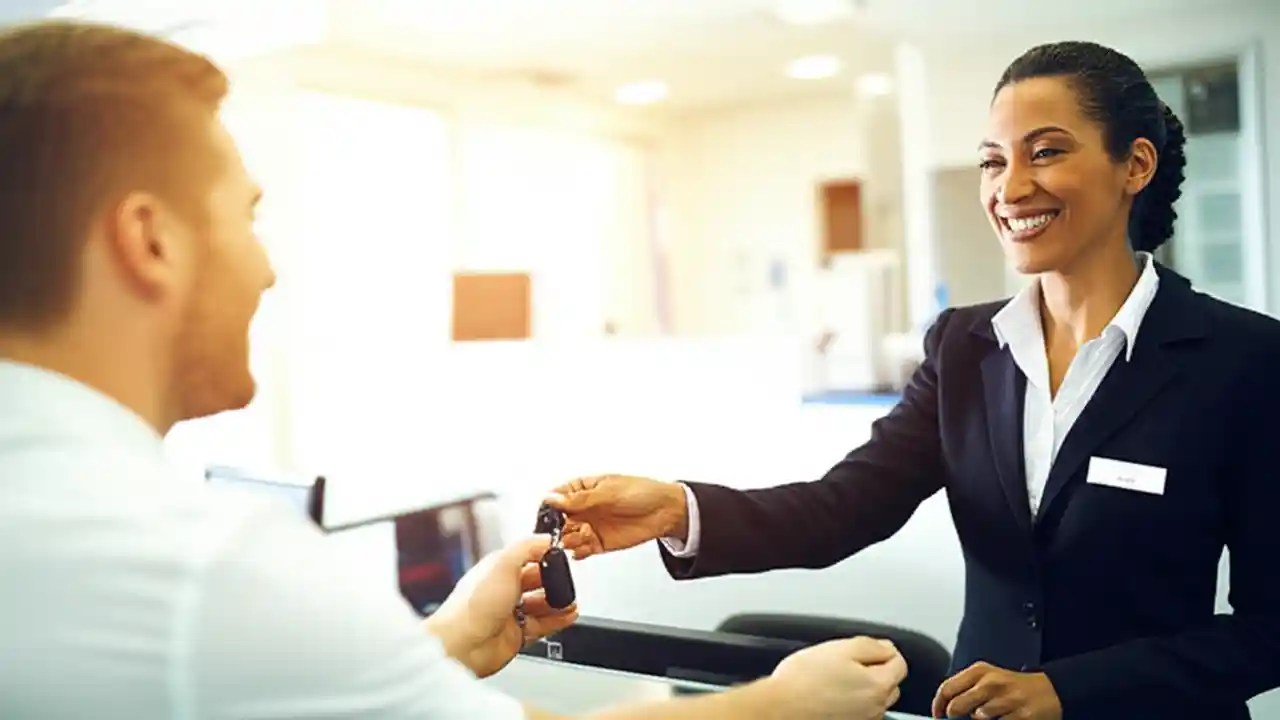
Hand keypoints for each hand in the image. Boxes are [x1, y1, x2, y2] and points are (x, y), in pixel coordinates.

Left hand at [425, 536, 578, 677]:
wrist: (463, 645)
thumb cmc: (473, 605)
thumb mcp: (503, 563)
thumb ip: (526, 547)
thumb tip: (544, 539)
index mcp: (496, 569)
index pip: (526, 557)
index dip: (544, 556)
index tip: (561, 557)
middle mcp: (502, 590)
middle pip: (536, 581)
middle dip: (554, 581)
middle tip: (568, 582)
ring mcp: (509, 614)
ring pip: (540, 604)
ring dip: (558, 602)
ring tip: (571, 601)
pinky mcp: (515, 635)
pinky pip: (541, 625)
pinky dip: (557, 620)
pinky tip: (568, 615)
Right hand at [545, 475, 687, 559]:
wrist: (666, 512)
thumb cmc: (643, 492)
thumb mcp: (609, 492)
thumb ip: (581, 499)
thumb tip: (554, 499)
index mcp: (583, 488)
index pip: (556, 496)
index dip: (550, 506)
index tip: (549, 513)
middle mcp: (583, 508)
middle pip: (558, 519)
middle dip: (555, 527)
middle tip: (561, 530)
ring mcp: (589, 525)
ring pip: (566, 536)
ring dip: (567, 540)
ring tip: (576, 538)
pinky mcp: (598, 543)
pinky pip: (580, 550)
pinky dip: (577, 552)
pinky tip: (582, 549)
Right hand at [765, 636, 906, 719]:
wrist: (782, 706)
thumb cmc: (805, 679)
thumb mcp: (841, 647)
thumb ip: (872, 645)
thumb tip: (887, 647)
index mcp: (878, 685)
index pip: (900, 663)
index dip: (883, 651)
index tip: (866, 648)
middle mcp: (876, 708)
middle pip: (890, 683)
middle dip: (876, 670)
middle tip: (848, 662)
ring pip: (875, 699)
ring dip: (863, 687)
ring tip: (835, 679)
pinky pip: (860, 710)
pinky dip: (852, 702)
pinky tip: (831, 694)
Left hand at [932, 662, 1061, 719]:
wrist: (1048, 691)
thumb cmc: (1012, 687)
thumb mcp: (986, 679)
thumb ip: (965, 689)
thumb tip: (944, 707)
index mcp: (979, 671)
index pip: (947, 688)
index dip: (938, 706)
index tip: (937, 715)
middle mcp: (992, 682)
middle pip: (957, 706)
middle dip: (955, 717)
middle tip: (961, 719)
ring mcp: (1007, 699)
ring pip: (977, 717)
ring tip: (989, 716)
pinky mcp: (1021, 715)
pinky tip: (1003, 718)